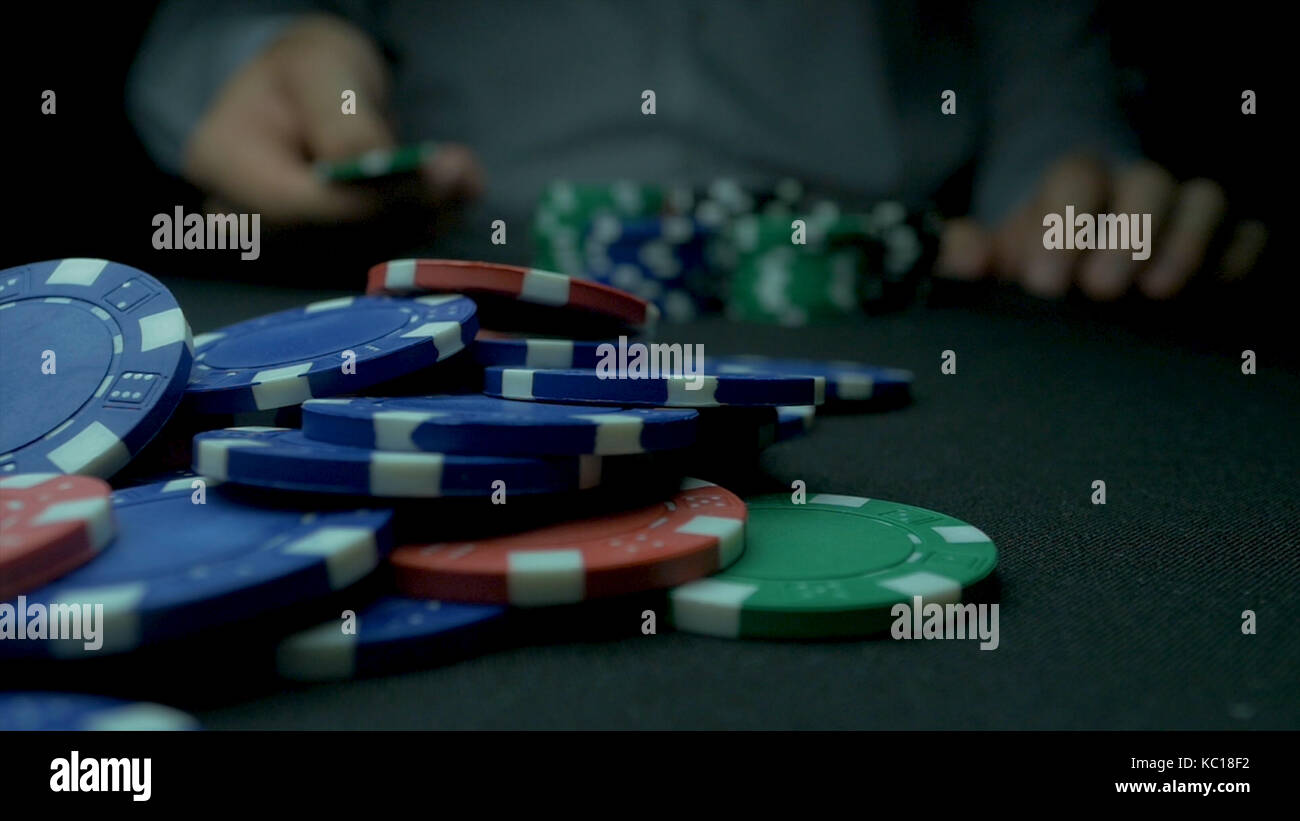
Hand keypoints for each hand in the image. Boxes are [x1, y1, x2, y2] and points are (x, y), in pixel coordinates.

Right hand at [184, 15, 481, 224]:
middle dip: (410, 210)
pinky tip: (455, 195)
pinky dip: (424, 227)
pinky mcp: (325, 259)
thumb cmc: (307, 72)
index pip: (301, 206)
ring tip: (464, 178)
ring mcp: (285, 248)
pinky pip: (380, 253)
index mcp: (224, 164)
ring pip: (365, 252)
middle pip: (336, 238)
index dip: (372, 203)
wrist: (305, 96)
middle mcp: (246, 220)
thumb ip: (345, 123)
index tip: (436, 179)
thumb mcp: (321, 73)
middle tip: (463, 175)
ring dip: (426, 221)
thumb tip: (380, 169)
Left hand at [936, 154, 1266, 299]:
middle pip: (1146, 181)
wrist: (1072, 265)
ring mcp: (1180, 210)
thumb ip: (967, 254)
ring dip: (1186, 241)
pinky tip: (1215, 287)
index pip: (1077, 178)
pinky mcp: (1219, 241)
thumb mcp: (995, 257)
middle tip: (1102, 289)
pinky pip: (1244, 233)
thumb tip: (965, 253)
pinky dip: (1236, 254)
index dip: (1064, 223)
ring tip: (1158, 291)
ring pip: (1201, 198)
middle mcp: (1132, 186)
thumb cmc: (1032, 261)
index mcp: (1072, 182)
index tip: (1044, 282)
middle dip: (1128, 232)